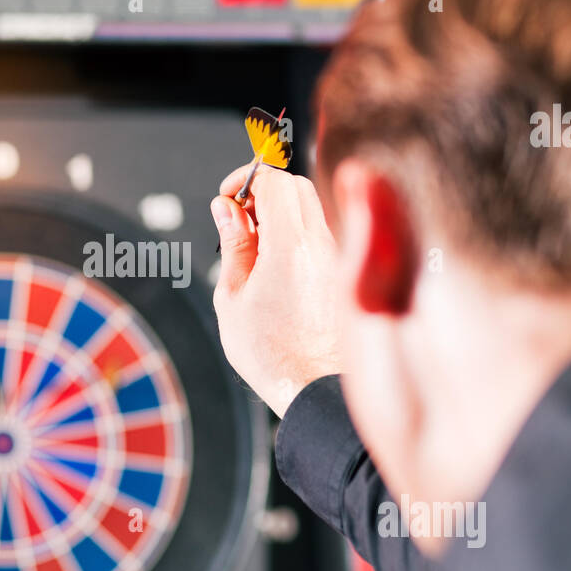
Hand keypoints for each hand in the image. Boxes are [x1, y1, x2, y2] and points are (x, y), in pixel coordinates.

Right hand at [210, 164, 341, 417]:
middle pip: (298, 186)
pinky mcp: (344, 274)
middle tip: (240, 217)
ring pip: (313, 210)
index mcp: (290, 246)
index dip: (246, 179)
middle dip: (265, 190)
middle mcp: (322, 245)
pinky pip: (322, 236)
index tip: (228, 196)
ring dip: (282, 213)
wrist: (316, 391)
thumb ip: (233, 243)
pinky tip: (278, 268)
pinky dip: (298, 236)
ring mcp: (338, 259)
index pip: (275, 180)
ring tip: (256, 248)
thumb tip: (226, 207)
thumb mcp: (232, 297)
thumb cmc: (273, 354)